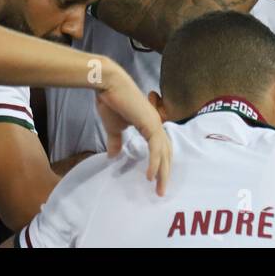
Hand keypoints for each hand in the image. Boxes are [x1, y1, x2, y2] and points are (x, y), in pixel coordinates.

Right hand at [93, 61, 171, 195]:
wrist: (108, 84)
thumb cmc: (111, 101)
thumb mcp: (113, 127)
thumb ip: (116, 142)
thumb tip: (112, 156)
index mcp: (150, 124)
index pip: (160, 148)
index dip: (160, 164)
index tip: (155, 181)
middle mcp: (156, 124)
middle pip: (166, 153)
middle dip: (165, 173)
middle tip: (161, 192)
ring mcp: (155, 123)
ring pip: (164, 153)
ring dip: (163, 173)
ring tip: (159, 189)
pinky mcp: (150, 124)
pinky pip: (156, 148)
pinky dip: (155, 163)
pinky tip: (150, 176)